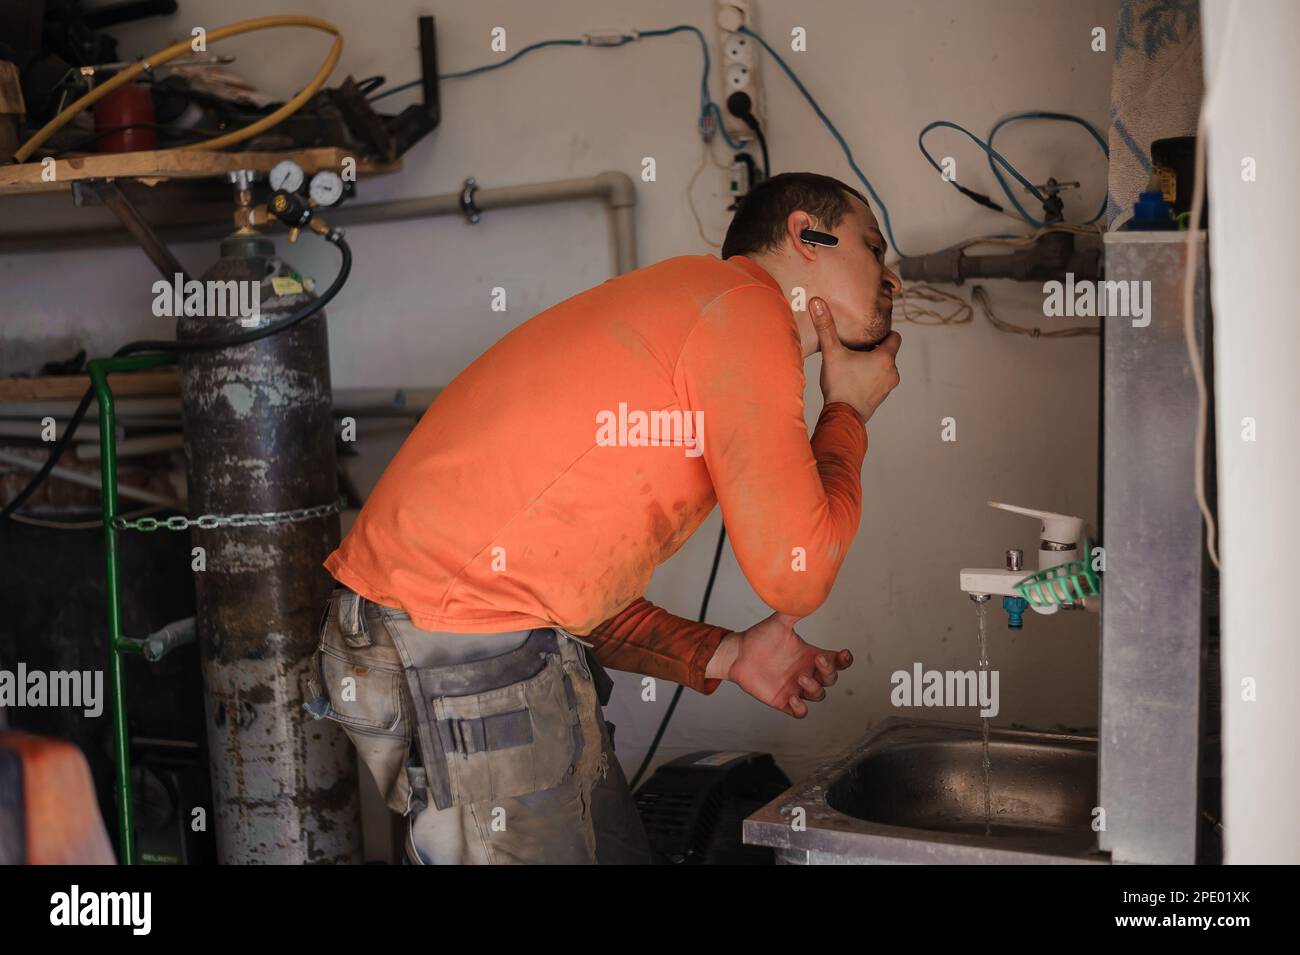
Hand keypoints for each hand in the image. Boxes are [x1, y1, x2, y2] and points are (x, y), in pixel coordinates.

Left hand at [710, 612, 853, 717]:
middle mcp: (806, 672)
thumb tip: (807, 595)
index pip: (836, 661)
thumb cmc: (759, 637)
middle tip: (817, 660)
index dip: (844, 660)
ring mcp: (795, 688)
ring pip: (818, 695)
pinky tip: (794, 700)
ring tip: (800, 678)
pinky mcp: (783, 700)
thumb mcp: (779, 623)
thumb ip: (794, 612)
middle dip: (829, 672)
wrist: (737, 653)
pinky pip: (800, 712)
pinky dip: (801, 709)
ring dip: (814, 688)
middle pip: (831, 679)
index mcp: (809, 655)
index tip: (843, 653)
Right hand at [810, 296, 901, 424]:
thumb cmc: (840, 385)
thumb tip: (817, 302)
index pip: (895, 337)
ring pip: (885, 367)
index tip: (868, 335)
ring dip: (873, 364)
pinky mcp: (882, 396)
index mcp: (885, 357)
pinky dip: (871, 377)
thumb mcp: (832, 353)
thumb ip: (826, 327)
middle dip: (875, 349)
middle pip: (888, 352)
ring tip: (853, 364)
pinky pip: (880, 380)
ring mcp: (889, 385)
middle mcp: (892, 371)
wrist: (843, 417)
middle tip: (856, 349)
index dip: (882, 334)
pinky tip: (854, 379)